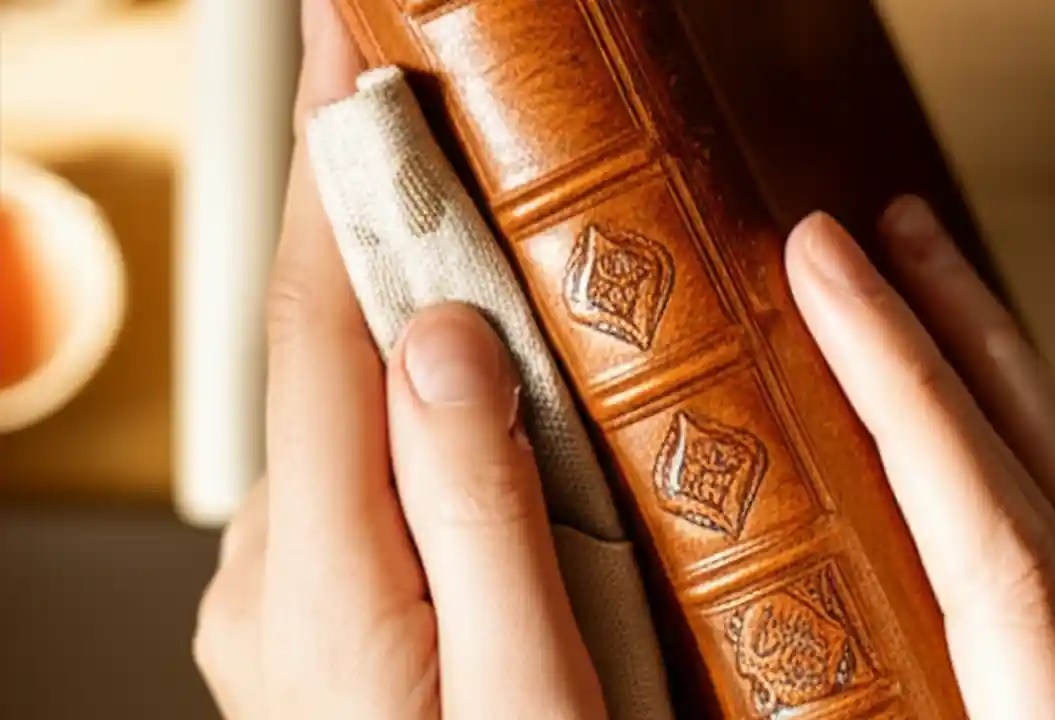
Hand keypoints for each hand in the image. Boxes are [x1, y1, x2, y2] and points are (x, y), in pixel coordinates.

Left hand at [192, 2, 605, 716]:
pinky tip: (454, 401)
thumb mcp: (536, 685)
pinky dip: (394, 408)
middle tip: (431, 121)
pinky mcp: (307, 610)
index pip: (319, 322)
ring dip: (395, 321)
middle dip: (374, 225)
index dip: (331, 173)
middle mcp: (278, 570)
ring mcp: (281, 594)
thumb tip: (446, 334)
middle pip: (326, 352)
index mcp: (331, 575)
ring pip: (340, 412)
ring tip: (471, 258)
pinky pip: (348, 471)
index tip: (344, 53)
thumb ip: (482, 508)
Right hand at [785, 199, 1054, 718]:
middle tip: (888, 228)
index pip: (984, 532)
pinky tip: (1014, 449)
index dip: (896, 381)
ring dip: (1007, 379)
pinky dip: (1053, 461)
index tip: (825, 266)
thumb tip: (703, 690)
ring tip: (943, 296)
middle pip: (1051, 473)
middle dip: (956, 328)